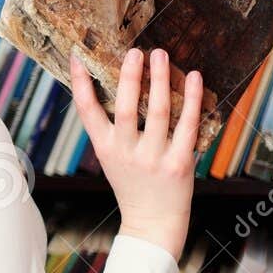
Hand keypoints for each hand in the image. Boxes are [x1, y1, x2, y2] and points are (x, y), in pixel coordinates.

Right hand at [69, 48, 200, 261]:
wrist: (153, 221)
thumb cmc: (133, 183)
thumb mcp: (112, 156)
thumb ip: (111, 127)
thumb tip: (116, 84)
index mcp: (105, 147)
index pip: (87, 111)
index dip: (81, 83)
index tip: (78, 57)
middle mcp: (126, 152)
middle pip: (126, 107)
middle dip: (130, 76)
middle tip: (135, 51)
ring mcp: (154, 158)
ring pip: (159, 112)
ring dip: (159, 80)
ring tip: (160, 55)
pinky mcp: (180, 163)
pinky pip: (187, 125)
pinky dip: (191, 99)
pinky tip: (193, 77)